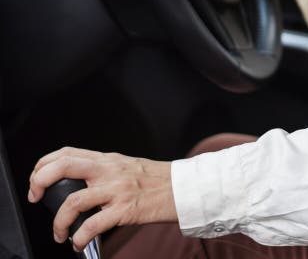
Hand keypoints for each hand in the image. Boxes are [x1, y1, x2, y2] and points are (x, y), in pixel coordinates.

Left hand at [28, 147, 175, 251]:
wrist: (185, 189)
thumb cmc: (159, 180)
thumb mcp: (128, 166)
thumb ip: (105, 171)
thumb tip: (80, 184)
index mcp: (109, 159)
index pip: (67, 153)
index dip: (44, 165)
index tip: (37, 180)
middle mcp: (110, 171)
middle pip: (64, 167)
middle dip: (40, 181)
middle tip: (36, 197)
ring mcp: (117, 189)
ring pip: (73, 201)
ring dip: (58, 222)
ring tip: (59, 233)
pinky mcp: (125, 209)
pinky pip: (92, 225)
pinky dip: (78, 237)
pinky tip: (78, 242)